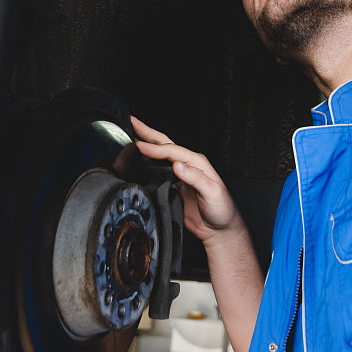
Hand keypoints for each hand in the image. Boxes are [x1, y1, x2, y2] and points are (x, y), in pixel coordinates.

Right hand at [130, 116, 242, 243]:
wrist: (219, 230)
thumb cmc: (222, 210)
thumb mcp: (213, 192)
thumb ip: (195, 178)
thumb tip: (178, 166)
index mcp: (197, 162)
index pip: (172, 151)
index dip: (155, 148)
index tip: (139, 146)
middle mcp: (188, 166)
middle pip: (164, 145)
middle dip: (147, 133)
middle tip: (132, 122)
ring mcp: (179, 176)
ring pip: (158, 156)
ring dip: (145, 145)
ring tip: (130, 136)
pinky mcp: (173, 187)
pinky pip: (155, 172)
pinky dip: (145, 164)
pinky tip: (136, 161)